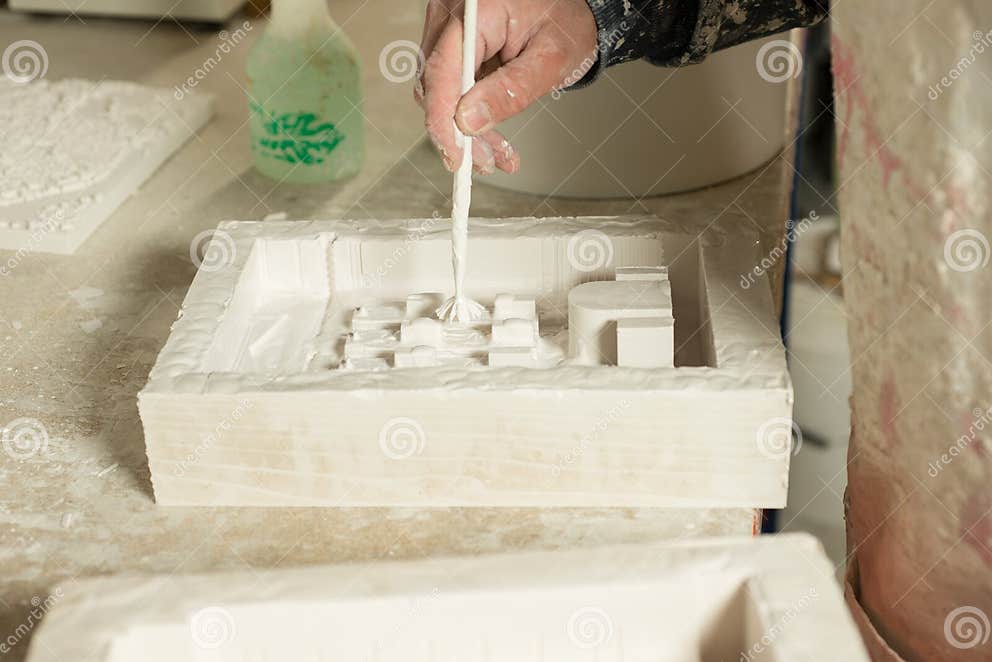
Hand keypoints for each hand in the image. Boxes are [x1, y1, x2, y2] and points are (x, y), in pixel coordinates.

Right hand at [416, 0, 597, 174]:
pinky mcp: (450, 43)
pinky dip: (468, 114)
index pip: (442, 72)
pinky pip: (449, 86)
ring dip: (465, 129)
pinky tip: (489, 134)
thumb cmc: (565, 22)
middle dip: (459, 132)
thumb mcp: (551, 59)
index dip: (444, 122)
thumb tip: (469, 121)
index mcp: (476, 10)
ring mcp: (446, 28)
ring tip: (497, 152)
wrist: (569, 9)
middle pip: (436, 86)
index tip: (457, 157)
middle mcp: (452, 15)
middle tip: (488, 160)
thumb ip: (512, 90)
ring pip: (439, 92)